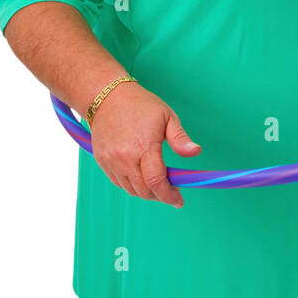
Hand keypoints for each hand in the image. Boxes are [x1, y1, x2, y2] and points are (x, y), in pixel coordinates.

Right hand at [88, 80, 200, 207]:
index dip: (169, 196)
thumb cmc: (140, 105)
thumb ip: (180, 138)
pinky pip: (119, 183)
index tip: (178, 200)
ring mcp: (111, 160)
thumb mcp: (167, 116)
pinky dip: (132, 185)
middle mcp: (125, 156)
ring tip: (156, 182)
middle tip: (170, 190)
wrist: (107, 97)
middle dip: (160, 195)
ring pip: (131, 190)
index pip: (157, 182)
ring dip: (146, 191)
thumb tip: (195, 152)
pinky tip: (140, 175)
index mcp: (144, 146)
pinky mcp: (102, 161)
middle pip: (144, 191)